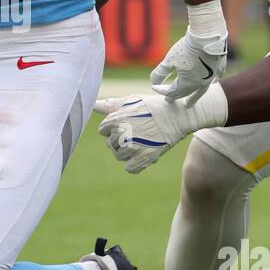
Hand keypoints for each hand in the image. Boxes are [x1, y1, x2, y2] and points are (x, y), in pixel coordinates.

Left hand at [95, 84, 227, 173]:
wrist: (177, 116)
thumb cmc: (152, 107)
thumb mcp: (130, 101)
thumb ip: (109, 105)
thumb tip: (91, 104)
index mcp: (116, 119)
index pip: (103, 130)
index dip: (114, 127)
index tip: (127, 124)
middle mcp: (122, 133)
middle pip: (110, 144)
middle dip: (120, 140)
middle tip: (137, 133)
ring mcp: (133, 147)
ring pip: (119, 156)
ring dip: (128, 152)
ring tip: (141, 142)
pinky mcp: (144, 158)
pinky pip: (130, 168)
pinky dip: (135, 164)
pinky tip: (143, 154)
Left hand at [150, 7, 226, 105]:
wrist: (208, 34)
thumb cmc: (187, 48)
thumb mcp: (170, 60)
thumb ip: (160, 73)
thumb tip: (153, 82)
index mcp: (189, 84)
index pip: (172, 92)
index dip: (162, 90)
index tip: (154, 87)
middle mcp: (202, 83)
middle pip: (187, 93)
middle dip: (177, 96)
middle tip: (170, 100)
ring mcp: (212, 75)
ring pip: (202, 89)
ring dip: (195, 96)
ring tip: (190, 103)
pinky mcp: (219, 65)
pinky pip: (217, 77)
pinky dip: (214, 81)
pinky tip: (215, 82)